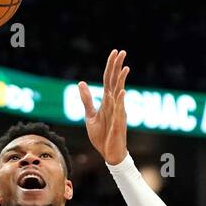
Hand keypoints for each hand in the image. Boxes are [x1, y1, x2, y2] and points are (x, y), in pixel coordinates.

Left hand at [78, 49, 129, 164]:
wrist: (108, 154)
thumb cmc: (102, 136)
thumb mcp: (90, 116)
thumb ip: (86, 100)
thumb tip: (81, 83)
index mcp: (107, 101)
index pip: (109, 79)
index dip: (111, 66)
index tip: (115, 52)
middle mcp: (114, 104)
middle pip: (115, 81)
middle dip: (117, 67)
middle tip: (122, 51)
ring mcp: (118, 113)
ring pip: (119, 93)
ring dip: (121, 81)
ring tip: (125, 67)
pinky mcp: (118, 124)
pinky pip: (119, 111)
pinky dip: (119, 101)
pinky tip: (121, 91)